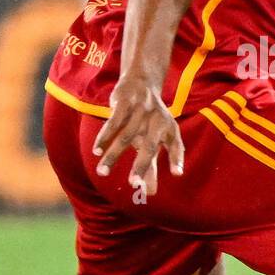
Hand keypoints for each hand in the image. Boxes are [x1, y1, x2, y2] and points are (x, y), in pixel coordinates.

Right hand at [92, 73, 183, 194]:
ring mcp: (140, 111)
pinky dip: (104, 137)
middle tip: (135, 185)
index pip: (175, 146)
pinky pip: (113, 123)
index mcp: (169, 128)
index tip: (178, 174)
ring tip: (102, 172)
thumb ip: (153, 165)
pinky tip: (96, 151)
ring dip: (113, 155)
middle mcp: (157, 121)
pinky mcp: (125, 103)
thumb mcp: (157, 137)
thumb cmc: (151, 118)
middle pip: (149, 147)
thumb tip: (150, 193)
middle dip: (142, 166)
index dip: (177, 159)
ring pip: (125, 137)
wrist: (142, 81)